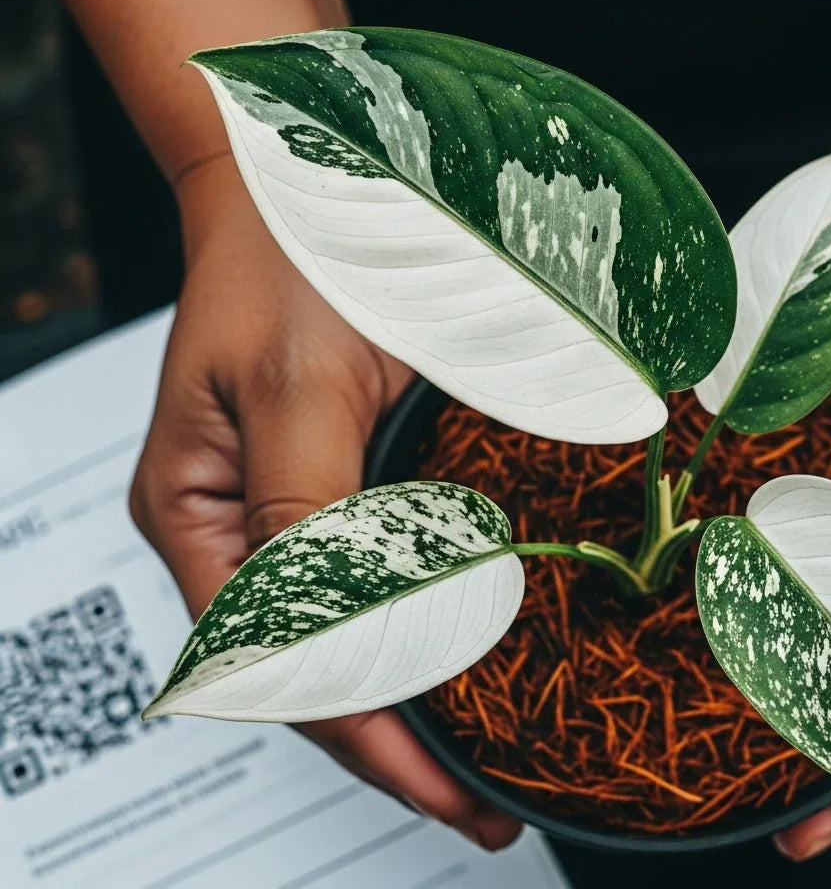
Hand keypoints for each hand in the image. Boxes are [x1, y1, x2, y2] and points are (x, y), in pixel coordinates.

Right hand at [129, 155, 521, 851]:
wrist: (308, 175)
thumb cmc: (291, 257)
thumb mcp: (303, 387)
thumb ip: (316, 515)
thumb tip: (357, 632)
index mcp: (199, 517)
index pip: (282, 667)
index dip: (370, 743)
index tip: (449, 794)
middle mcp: (236, 529)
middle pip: (308, 672)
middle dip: (394, 748)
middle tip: (484, 804)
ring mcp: (283, 512)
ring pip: (338, 643)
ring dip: (407, 706)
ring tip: (480, 763)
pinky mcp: (331, 487)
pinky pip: (368, 589)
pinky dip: (416, 639)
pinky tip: (462, 666)